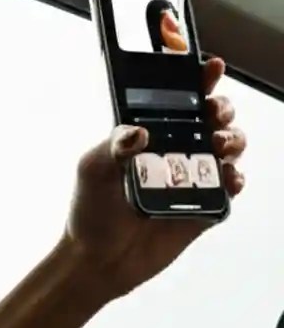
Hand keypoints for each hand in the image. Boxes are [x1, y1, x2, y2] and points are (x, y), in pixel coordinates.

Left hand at [64, 57, 246, 299]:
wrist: (99, 261)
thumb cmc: (91, 212)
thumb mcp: (92, 171)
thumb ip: (113, 146)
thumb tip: (138, 132)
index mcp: (148, 137)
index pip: (178, 101)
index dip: (197, 80)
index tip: (210, 66)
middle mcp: (174, 153)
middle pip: (212, 120)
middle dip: (221, 108)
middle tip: (214, 113)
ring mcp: (193, 180)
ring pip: (228, 149)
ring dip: (233, 139)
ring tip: (219, 143)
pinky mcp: (205, 208)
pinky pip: (230, 189)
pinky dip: (236, 179)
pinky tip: (228, 177)